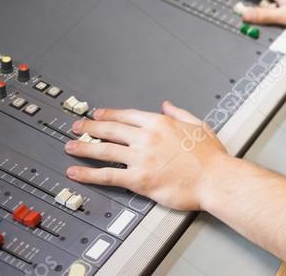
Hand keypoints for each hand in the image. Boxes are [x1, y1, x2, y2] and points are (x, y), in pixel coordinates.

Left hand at [65, 102, 228, 211]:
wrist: (215, 179)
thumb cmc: (211, 157)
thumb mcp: (198, 126)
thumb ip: (180, 113)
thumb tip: (168, 104)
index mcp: (160, 123)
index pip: (127, 115)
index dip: (109, 114)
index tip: (98, 114)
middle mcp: (146, 138)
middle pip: (110, 129)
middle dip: (90, 127)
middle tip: (77, 127)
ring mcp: (140, 158)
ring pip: (104, 150)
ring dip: (83, 147)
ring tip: (70, 146)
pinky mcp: (137, 179)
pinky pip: (107, 176)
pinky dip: (88, 174)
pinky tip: (76, 172)